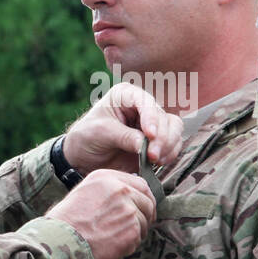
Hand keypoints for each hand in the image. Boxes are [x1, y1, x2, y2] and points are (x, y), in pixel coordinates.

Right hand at [47, 170, 155, 258]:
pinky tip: (112, 245)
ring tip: (115, 238)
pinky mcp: (132, 229)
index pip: (140, 183)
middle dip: (146, 214)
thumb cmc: (67, 222)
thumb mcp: (84, 193)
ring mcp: (128, 209)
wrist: (61, 241)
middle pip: (148, 201)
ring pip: (144, 221)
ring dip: (136, 231)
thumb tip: (128, 197)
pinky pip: (139, 237)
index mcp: (106, 178)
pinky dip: (130, 244)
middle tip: (138, 225)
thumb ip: (108, 191)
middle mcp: (120, 190)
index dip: (144, 197)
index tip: (142, 206)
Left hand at [62, 83, 183, 174]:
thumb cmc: (87, 137)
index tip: (150, 135)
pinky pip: (173, 144)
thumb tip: (144, 144)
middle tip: (152, 155)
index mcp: (126, 95)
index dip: (151, 117)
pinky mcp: (156, 142)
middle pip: (164, 117)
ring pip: (173, 129)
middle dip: (162, 137)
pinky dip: (170, 154)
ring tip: (155, 160)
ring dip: (168, 146)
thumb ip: (124, 136)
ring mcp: (151, 124)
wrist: (83, 158)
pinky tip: (158, 163)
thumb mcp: (101, 133)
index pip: (146, 102)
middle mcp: (142, 107)